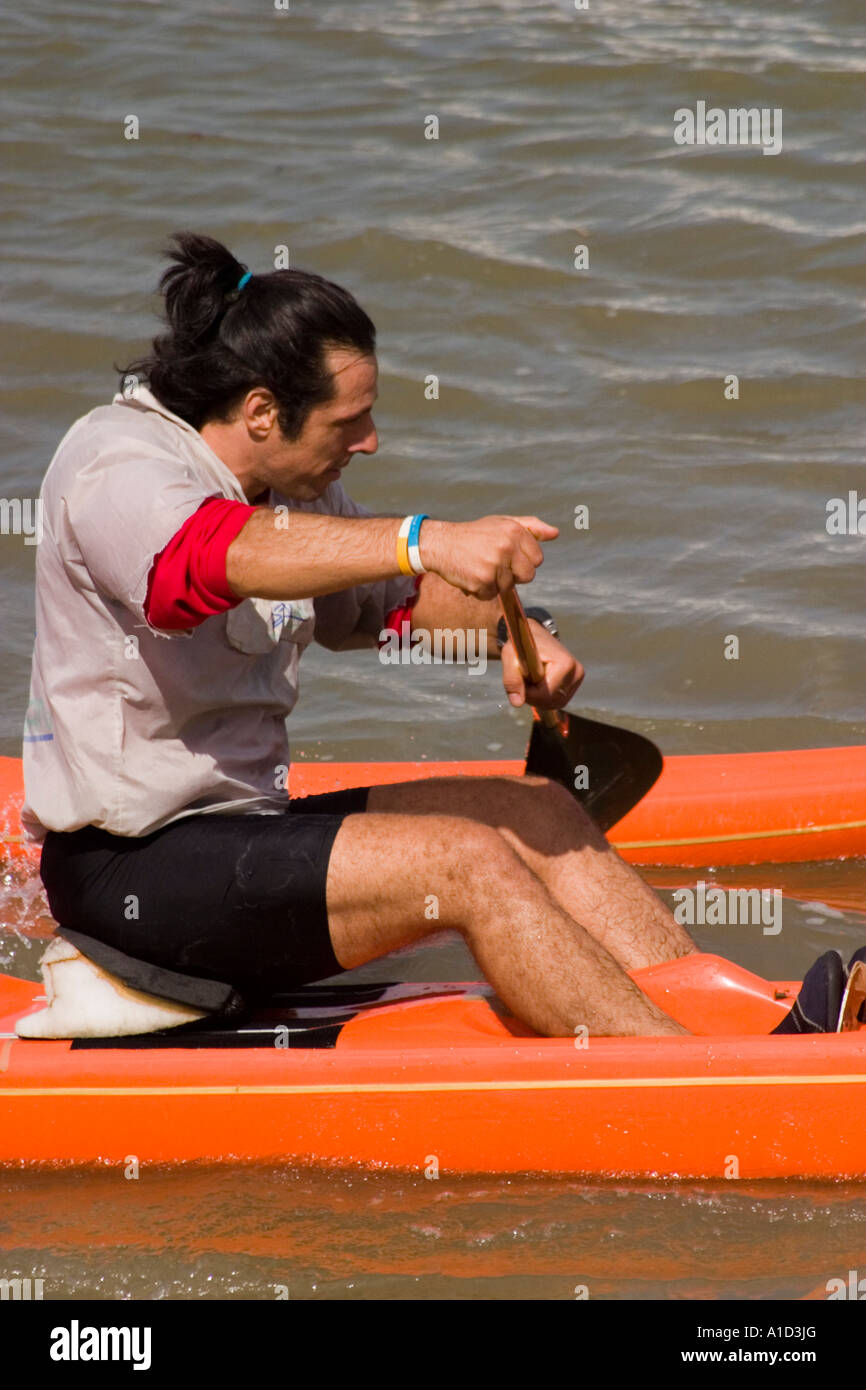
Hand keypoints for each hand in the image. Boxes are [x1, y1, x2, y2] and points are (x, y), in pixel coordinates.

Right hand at [419, 515, 557, 599]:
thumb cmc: (475, 534)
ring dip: (495, 582)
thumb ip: (531, 527)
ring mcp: (495, 565)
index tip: (508, 556)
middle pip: (528, 576)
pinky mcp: (482, 580)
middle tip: (495, 563)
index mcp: (514, 531)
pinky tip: (471, 575)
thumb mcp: (502, 523)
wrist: (441, 543)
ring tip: (480, 566)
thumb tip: (555, 533)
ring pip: (508, 587)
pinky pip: (491, 595)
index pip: (538, 558)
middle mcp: (506, 547)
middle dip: (514, 574)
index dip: (524, 561)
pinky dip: (481, 590)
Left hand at [500, 621, 584, 709]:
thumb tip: (517, 703)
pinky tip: (538, 682)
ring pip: (555, 703)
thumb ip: (512, 680)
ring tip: (531, 678)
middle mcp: (576, 672)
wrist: (532, 635)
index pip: (546, 694)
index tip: (519, 679)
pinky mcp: (575, 683)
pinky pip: (558, 701)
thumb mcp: (510, 658)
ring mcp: (577, 678)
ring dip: (538, 697)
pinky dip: (545, 696)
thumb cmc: (521, 644)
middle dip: (533, 696)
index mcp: (565, 664)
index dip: (528, 693)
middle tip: (523, 678)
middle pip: (552, 701)